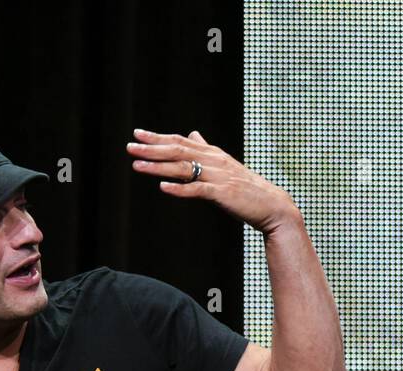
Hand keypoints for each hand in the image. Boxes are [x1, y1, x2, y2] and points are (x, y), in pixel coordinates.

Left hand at [126, 129, 300, 234]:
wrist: (272, 206)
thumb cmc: (247, 188)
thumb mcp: (225, 164)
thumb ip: (206, 149)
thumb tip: (193, 134)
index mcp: (213, 154)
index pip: (181, 141)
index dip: (159, 137)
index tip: (138, 134)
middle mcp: (214, 161)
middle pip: (178, 150)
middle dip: (152, 149)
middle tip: (130, 147)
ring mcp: (218, 177)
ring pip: (183, 168)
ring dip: (158, 167)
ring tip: (137, 166)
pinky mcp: (223, 194)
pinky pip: (197, 190)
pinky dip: (179, 189)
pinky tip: (163, 188)